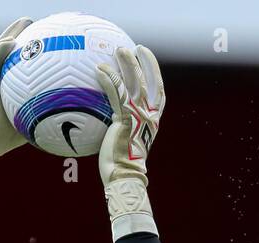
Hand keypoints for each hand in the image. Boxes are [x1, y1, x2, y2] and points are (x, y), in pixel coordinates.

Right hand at [0, 16, 32, 209]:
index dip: (33, 49)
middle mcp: (1, 78)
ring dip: (11, 34)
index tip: (49, 38)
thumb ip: (47, 116)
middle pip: (12, 51)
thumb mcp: (32, 123)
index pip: (23, 63)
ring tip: (25, 22)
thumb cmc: (6, 138)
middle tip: (38, 22)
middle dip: (23, 34)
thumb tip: (74, 118)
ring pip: (1, 52)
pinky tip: (10, 43)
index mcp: (11, 85)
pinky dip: (0, 52)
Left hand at [94, 44, 164, 239]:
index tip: (148, 62)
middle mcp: (150, 117)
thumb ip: (119, 128)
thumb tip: (105, 122)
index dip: (155, 75)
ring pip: (136, 83)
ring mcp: (140, 117)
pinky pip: (118, 94)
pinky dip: (110, 80)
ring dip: (128, 64)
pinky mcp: (127, 119)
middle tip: (135, 48)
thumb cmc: (119, 167)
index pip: (159, 93)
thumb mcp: (122, 143)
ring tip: (119, 50)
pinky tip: (99, 69)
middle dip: (145, 63)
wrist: (124, 178)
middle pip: (150, 83)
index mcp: (152, 122)